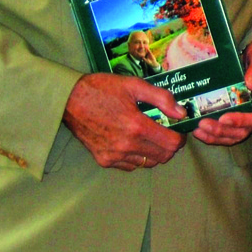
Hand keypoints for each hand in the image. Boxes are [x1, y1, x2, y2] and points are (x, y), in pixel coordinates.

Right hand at [64, 73, 185, 170]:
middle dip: (170, 145)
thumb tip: (182, 114)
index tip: (178, 130)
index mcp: (136, 126)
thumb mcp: (135, 85)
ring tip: (149, 136)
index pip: (172, 144)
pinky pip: (131, 165)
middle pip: (163, 157)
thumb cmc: (103, 89)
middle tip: (166, 132)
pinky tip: (133, 142)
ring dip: (155, 152)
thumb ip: (162, 99)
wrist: (69, 100)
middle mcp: (126, 145)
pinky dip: (138, 157)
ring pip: (148, 163)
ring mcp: (114, 155)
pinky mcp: (104, 160)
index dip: (180, 138)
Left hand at [194, 37, 251, 145]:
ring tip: (198, 130)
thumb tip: (250, 84)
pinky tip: (199, 130)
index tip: (224, 118)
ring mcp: (248, 111)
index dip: (241, 121)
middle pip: (243, 131)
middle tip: (204, 124)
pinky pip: (228, 128)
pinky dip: (214, 133)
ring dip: (216, 135)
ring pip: (234, 133)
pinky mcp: (238, 110)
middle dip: (223, 130)